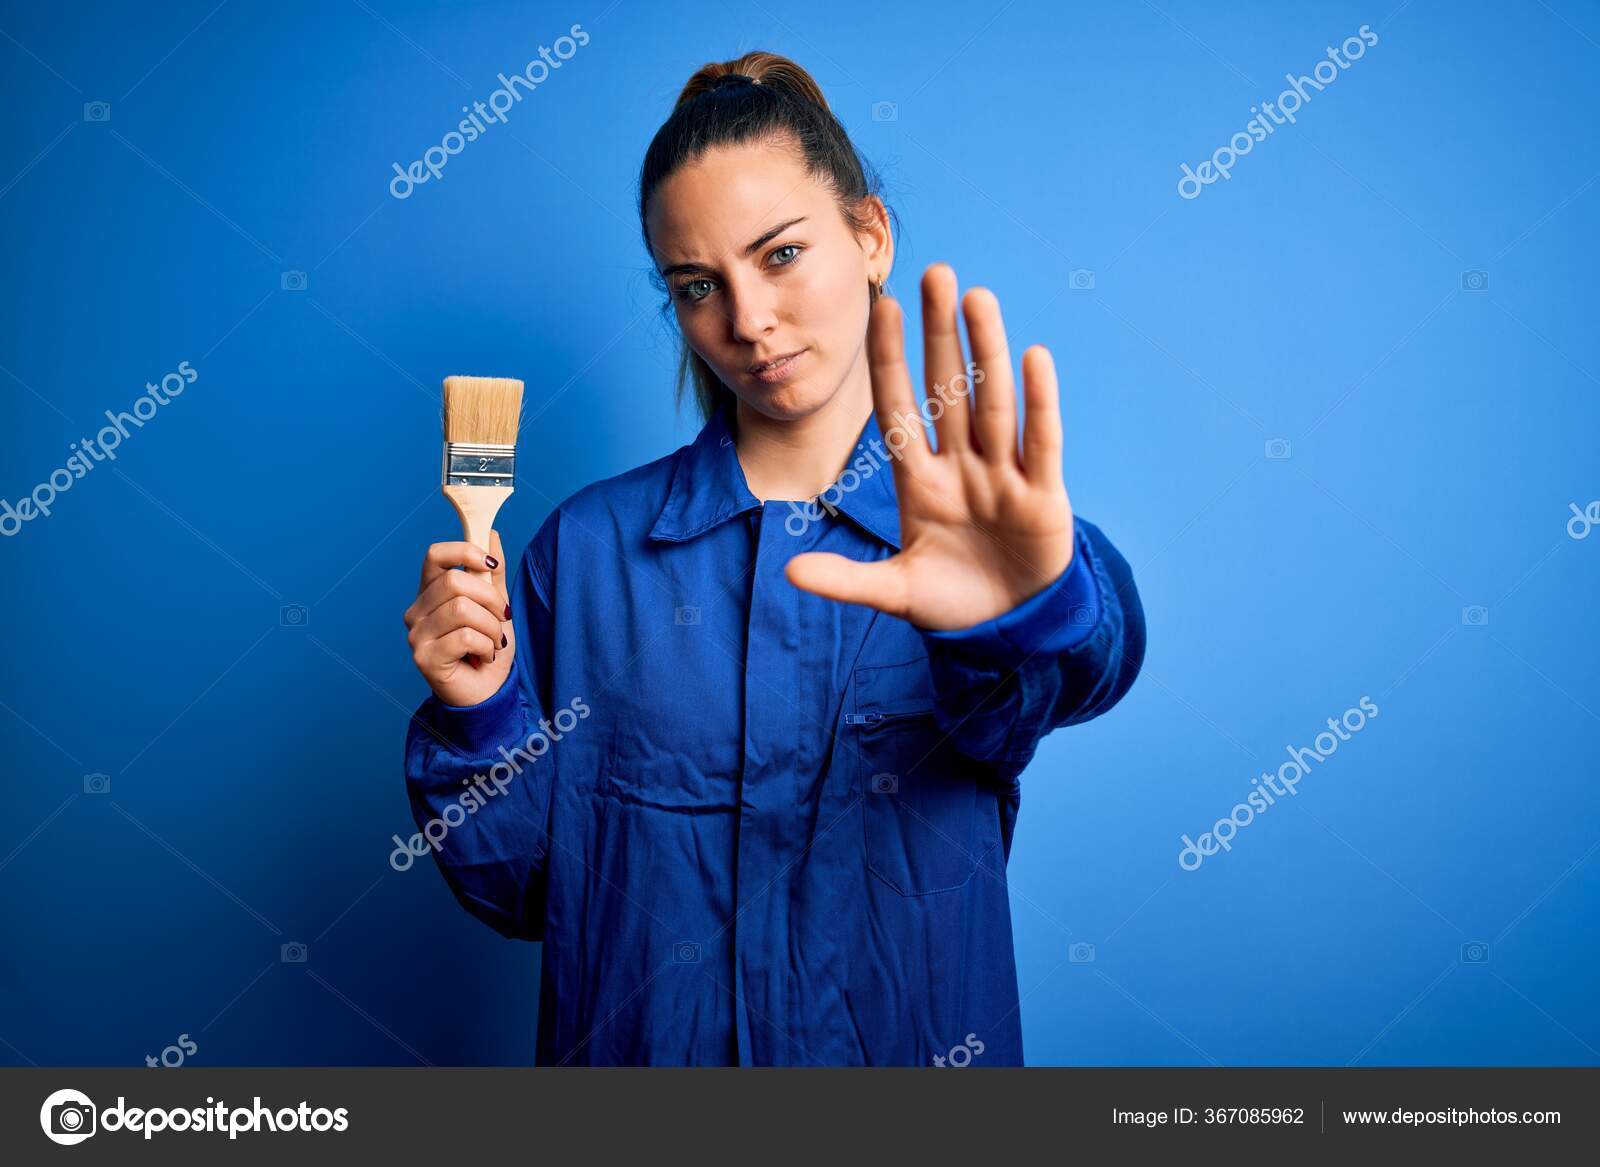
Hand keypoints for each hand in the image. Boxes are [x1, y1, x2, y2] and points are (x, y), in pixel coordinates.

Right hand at [403, 529, 513, 705]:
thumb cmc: (489, 647)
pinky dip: (486, 646)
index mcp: (430, 592)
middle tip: (501, 617)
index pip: (435, 555)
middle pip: (455, 581)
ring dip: (491, 626)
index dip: (464, 551)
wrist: (490, 691)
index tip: (490, 564)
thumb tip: (492, 534)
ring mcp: (416, 635)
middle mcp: (416, 611)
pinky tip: (483, 657)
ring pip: (462, 609)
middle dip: (490, 598)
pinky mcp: (423, 658)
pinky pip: (465, 636)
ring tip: (493, 641)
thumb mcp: (497, 605)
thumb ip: (493, 573)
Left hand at [785, 263, 1073, 630]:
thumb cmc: (951, 601)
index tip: (882, 308)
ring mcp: (1003, 478)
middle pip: (947, 390)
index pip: (899, 409)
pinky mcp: (1043, 497)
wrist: (1008, 629)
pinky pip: (1041, 443)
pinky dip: (1039, 403)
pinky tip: (1033, 357)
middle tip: (936, 273)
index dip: (890, 360)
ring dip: (986, 352)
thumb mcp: (893, 593)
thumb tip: (788, 573)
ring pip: (992, 403)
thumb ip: (846, 581)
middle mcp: (960, 468)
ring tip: (978, 298)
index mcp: (920, 483)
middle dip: (940, 334)